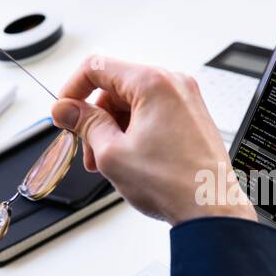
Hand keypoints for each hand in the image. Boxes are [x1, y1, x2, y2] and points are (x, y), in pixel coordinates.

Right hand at [50, 55, 257, 224]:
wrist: (211, 209)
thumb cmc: (173, 183)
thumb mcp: (112, 153)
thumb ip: (85, 123)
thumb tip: (66, 109)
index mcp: (153, 83)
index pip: (97, 67)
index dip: (72, 89)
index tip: (64, 112)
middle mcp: (174, 84)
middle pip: (116, 88)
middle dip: (96, 119)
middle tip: (89, 151)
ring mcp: (187, 101)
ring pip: (134, 104)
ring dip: (114, 129)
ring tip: (110, 163)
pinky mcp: (193, 118)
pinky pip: (154, 114)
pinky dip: (136, 132)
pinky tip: (131, 160)